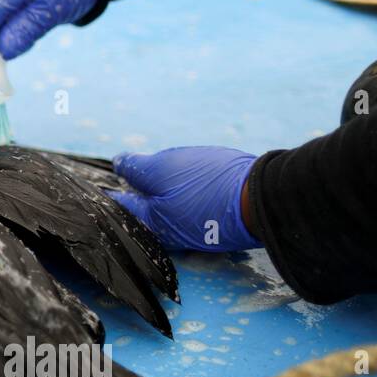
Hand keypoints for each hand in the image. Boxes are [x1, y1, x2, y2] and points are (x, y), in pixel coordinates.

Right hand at [107, 147, 260, 251]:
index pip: (124, 163)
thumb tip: (114, 199)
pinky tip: (213, 204)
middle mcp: (173, 154)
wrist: (262, 199)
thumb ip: (136, 210)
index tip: (130, 198)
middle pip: (153, 171)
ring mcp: (200, 154)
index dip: (122, 180)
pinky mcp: (223, 160)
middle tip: (166, 216)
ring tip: (194, 213)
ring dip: (178, 189)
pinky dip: (200, 187)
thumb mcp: (164, 222)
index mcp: (153, 166)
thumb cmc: (206, 214)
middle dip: (153, 190)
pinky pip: (201, 174)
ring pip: (178, 172)